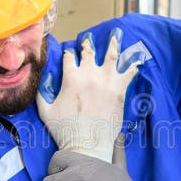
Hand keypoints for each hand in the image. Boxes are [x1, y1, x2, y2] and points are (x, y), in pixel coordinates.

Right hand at [37, 28, 142, 162]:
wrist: (87, 145)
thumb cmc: (65, 130)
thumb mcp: (45, 110)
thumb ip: (43, 92)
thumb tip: (45, 78)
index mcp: (70, 77)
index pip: (68, 57)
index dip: (68, 53)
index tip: (69, 52)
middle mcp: (89, 75)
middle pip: (89, 52)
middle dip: (88, 44)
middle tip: (88, 40)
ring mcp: (107, 81)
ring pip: (111, 56)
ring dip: (113, 44)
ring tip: (116, 35)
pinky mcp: (120, 91)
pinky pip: (129, 73)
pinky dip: (133, 65)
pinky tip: (137, 59)